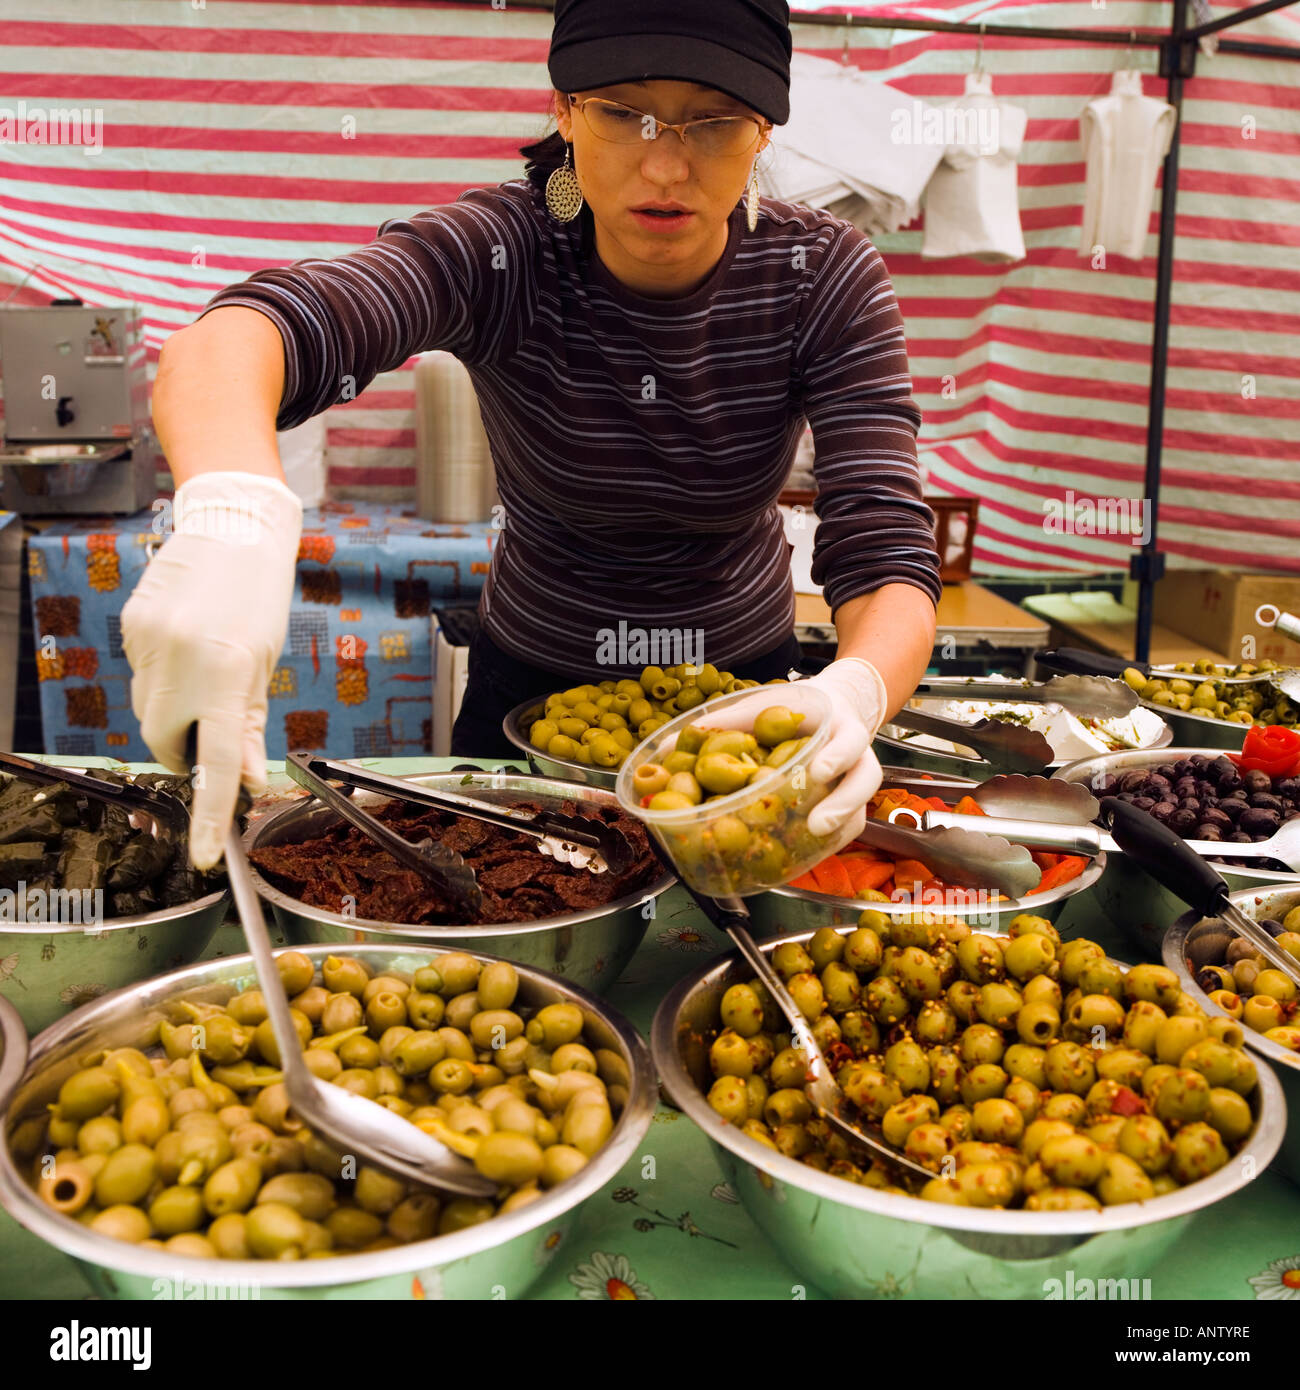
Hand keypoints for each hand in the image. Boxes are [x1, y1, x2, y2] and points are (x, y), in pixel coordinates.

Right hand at [122, 472, 301, 868]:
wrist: (232, 526)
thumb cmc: (259, 597)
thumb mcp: (263, 664)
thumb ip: (248, 726)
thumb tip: (244, 782)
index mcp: (223, 674)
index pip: (216, 764)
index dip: (212, 813)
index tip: (208, 853)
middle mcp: (179, 662)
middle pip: (166, 743)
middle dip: (187, 748)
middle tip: (212, 726)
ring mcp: (147, 644)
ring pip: (150, 710)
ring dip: (176, 710)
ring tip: (205, 669)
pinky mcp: (130, 628)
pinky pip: (142, 674)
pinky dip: (164, 676)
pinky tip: (186, 644)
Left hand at [695, 658, 888, 838]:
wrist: (832, 705)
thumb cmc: (794, 707)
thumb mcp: (762, 703)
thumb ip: (722, 721)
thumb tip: (665, 745)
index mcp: (837, 723)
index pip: (848, 739)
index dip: (838, 755)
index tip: (818, 770)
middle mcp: (854, 752)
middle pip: (865, 779)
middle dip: (843, 803)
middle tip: (817, 824)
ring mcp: (854, 778)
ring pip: (862, 808)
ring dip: (840, 827)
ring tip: (816, 840)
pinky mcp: (848, 801)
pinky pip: (851, 825)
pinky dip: (833, 839)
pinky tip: (808, 851)